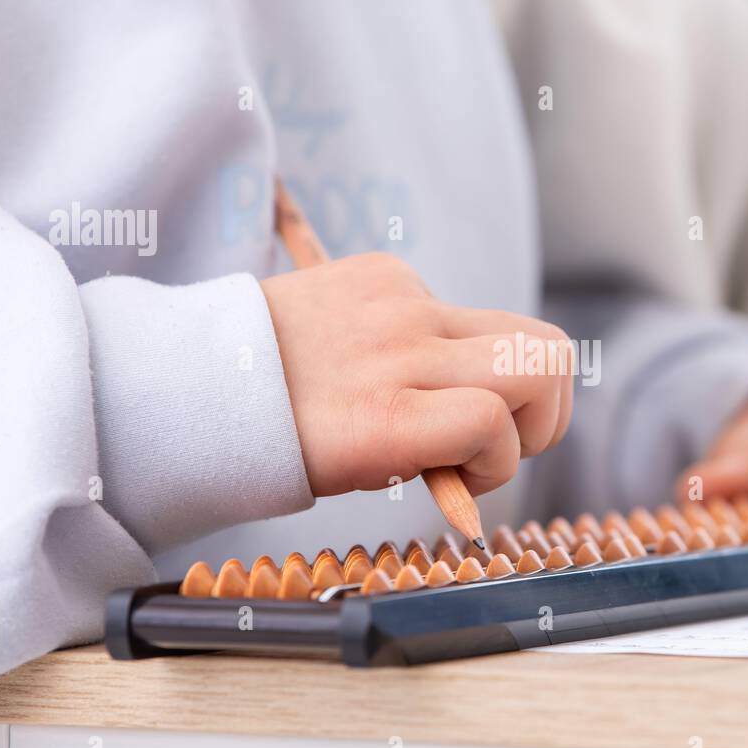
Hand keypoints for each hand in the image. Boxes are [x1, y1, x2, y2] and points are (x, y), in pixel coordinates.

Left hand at [260, 252, 572, 496]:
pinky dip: (450, 342)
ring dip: (513, 376)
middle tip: (502, 435)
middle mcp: (400, 352)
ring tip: (466, 397)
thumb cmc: (288, 440)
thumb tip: (493, 455)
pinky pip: (460, 309)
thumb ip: (438, 459)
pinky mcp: (388, 270)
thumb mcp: (364, 473)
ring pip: (521, 331)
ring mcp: (399, 303)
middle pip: (543, 359)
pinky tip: (400, 357)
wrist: (203, 374)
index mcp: (383, 421)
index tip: (465, 476)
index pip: (494, 425)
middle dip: (544, 412)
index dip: (503, 462)